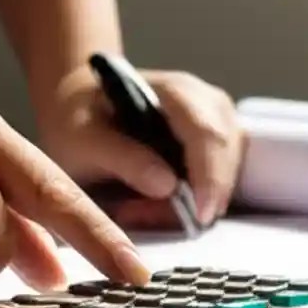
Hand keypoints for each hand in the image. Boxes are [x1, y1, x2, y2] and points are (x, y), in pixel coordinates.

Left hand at [37, 67, 243, 229]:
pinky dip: (191, 202)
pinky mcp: (217, 149)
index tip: (199, 216)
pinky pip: (219, 183)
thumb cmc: (80, 121)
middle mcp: (208, 103)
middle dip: (196, 196)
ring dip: (191, 203)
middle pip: (224, 155)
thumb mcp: (84, 139)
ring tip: (137, 209)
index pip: (206, 132)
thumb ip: (123, 158)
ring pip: (227, 174)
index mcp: (176, 91)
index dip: (208, 176)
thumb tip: (168, 187)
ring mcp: (218, 126)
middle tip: (144, 217)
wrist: (80, 111)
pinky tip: (154, 205)